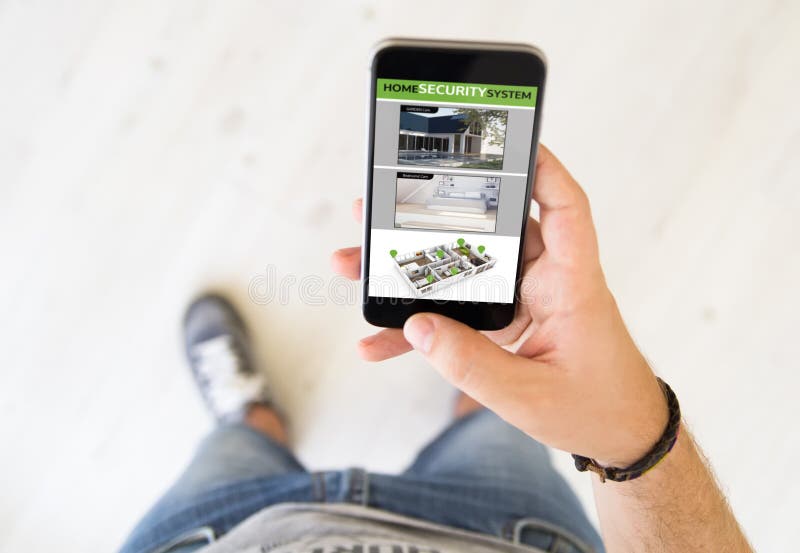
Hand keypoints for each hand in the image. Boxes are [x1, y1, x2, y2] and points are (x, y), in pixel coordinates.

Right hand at [331, 146, 667, 465]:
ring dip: (412, 268)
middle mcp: (545, 281)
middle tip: (378, 209)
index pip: (563, 208)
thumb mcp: (530, 395)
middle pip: (487, 233)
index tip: (506, 143)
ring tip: (359, 263)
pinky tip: (379, 339)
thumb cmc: (596, 408)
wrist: (616, 436)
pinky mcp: (508, 323)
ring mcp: (524, 301)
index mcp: (571, 284)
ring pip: (462, 269)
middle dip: (431, 220)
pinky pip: (459, 313)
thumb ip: (472, 364)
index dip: (542, 169)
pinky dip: (421, 325)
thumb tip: (418, 327)